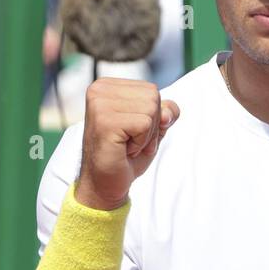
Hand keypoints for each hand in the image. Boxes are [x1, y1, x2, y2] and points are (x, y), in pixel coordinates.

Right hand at [77, 78, 179, 209]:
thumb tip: (169, 112)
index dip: (151, 117)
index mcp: (107, 86)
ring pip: (151, 110)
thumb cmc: (125, 156)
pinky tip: (124, 150)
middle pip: (153, 97)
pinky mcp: (105, 121)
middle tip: (129, 142)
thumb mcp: (151, 129)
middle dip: (151, 126)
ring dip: (146, 136)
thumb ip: (165, 112)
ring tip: (126, 145)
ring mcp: (100, 104)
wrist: (104, 183)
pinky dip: (141, 143)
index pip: (151, 90)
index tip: (131, 132)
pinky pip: (145, 124)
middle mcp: (99, 89)